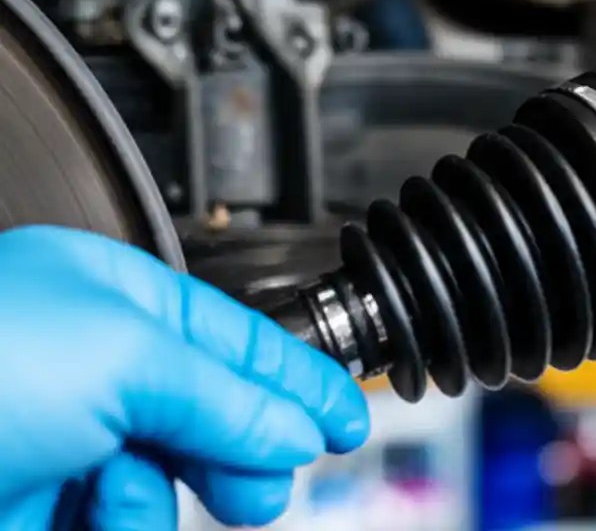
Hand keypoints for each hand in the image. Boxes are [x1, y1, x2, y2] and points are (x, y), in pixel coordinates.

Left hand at [0, 226, 370, 529]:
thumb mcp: (125, 358)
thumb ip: (230, 397)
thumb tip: (296, 428)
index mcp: (110, 294)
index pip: (238, 335)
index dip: (301, 377)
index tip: (346, 417)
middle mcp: (88, 362)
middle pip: (214, 412)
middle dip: (248, 448)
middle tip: (270, 477)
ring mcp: (62, 438)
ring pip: (171, 478)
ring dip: (169, 496)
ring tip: (152, 498)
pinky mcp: (42, 504)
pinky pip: (123, 521)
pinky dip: (123, 525)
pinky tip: (97, 514)